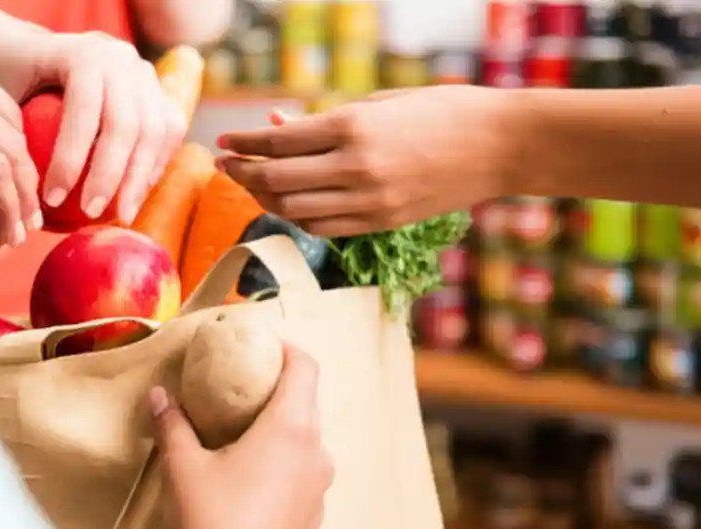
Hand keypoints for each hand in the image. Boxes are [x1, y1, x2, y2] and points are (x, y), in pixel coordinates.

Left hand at [0, 31, 186, 223]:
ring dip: (138, 179)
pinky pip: (168, 133)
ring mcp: (144, 73)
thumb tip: (17, 194)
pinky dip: (154, 168)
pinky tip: (134, 199)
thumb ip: (11, 133)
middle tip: (90, 213)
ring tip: (120, 215)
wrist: (36, 52)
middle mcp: (121, 58)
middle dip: (110, 175)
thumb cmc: (10, 80)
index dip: (71, 159)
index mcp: (83, 52)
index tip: (51, 199)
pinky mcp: (159, 92)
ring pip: (155, 131)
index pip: (84, 110)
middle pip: (126, 124)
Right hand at [148, 345, 331, 528]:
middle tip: (239, 389)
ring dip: (278, 429)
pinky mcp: (315, 515)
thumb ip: (173, 425)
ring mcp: (320, 486)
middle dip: (276, 390)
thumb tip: (158, 396)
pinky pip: (303, 473)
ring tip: (240, 436)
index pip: (306, 368)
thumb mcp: (184, 468)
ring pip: (305, 441)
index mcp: (292, 427)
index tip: (261, 346)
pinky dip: (282, 463)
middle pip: (306, 402)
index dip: (288, 349)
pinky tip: (249, 481)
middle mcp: (316, 451)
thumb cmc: (212, 522)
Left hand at [217, 85, 514, 236]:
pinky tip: (286, 204)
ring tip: (250, 185)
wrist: (502, 145)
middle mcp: (355, 167)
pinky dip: (296, 217)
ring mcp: (368, 200)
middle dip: (242, 173)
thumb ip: (325, 119)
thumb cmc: (442, 111)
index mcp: (353, 127)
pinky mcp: (381, 222)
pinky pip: (322, 227)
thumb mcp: (380, 103)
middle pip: (276, 179)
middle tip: (225, 166)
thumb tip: (277, 126)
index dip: (244, 144)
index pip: (278, 142)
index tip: (223, 142)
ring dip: (264, 198)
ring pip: (294, 209)